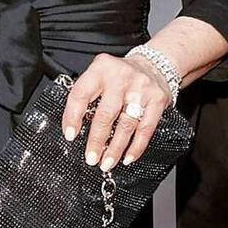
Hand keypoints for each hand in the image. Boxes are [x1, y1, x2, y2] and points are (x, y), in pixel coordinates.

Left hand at [60, 51, 171, 171]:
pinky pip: (145, 129)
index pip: (81, 94)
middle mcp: (120, 77)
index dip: (73, 116)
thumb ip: (87, 95)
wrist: (153, 64)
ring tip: (107, 162)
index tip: (70, 135)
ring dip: (115, 149)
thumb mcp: (99, 73)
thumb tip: (75, 128)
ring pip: (126, 125)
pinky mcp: (157, 99)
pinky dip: (136, 147)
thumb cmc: (120, 74)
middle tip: (91, 157)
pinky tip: (128, 157)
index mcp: (100, 68)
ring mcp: (141, 88)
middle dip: (97, 141)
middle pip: (106, 114)